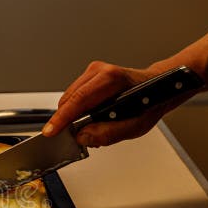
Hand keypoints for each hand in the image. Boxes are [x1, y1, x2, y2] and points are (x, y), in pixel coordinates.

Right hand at [42, 62, 185, 147]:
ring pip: (68, 98)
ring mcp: (92, 71)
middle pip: (69, 100)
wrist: (157, 87)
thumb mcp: (134, 125)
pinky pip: (73, 96)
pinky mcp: (89, 75)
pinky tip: (87, 118)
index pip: (78, 100)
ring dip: (71, 116)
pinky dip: (75, 109)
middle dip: (66, 121)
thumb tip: (82, 137)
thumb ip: (108, 134)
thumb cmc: (148, 103)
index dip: (61, 118)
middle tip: (73, 137)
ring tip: (86, 128)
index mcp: (111, 79)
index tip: (50, 131)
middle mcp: (99, 71)